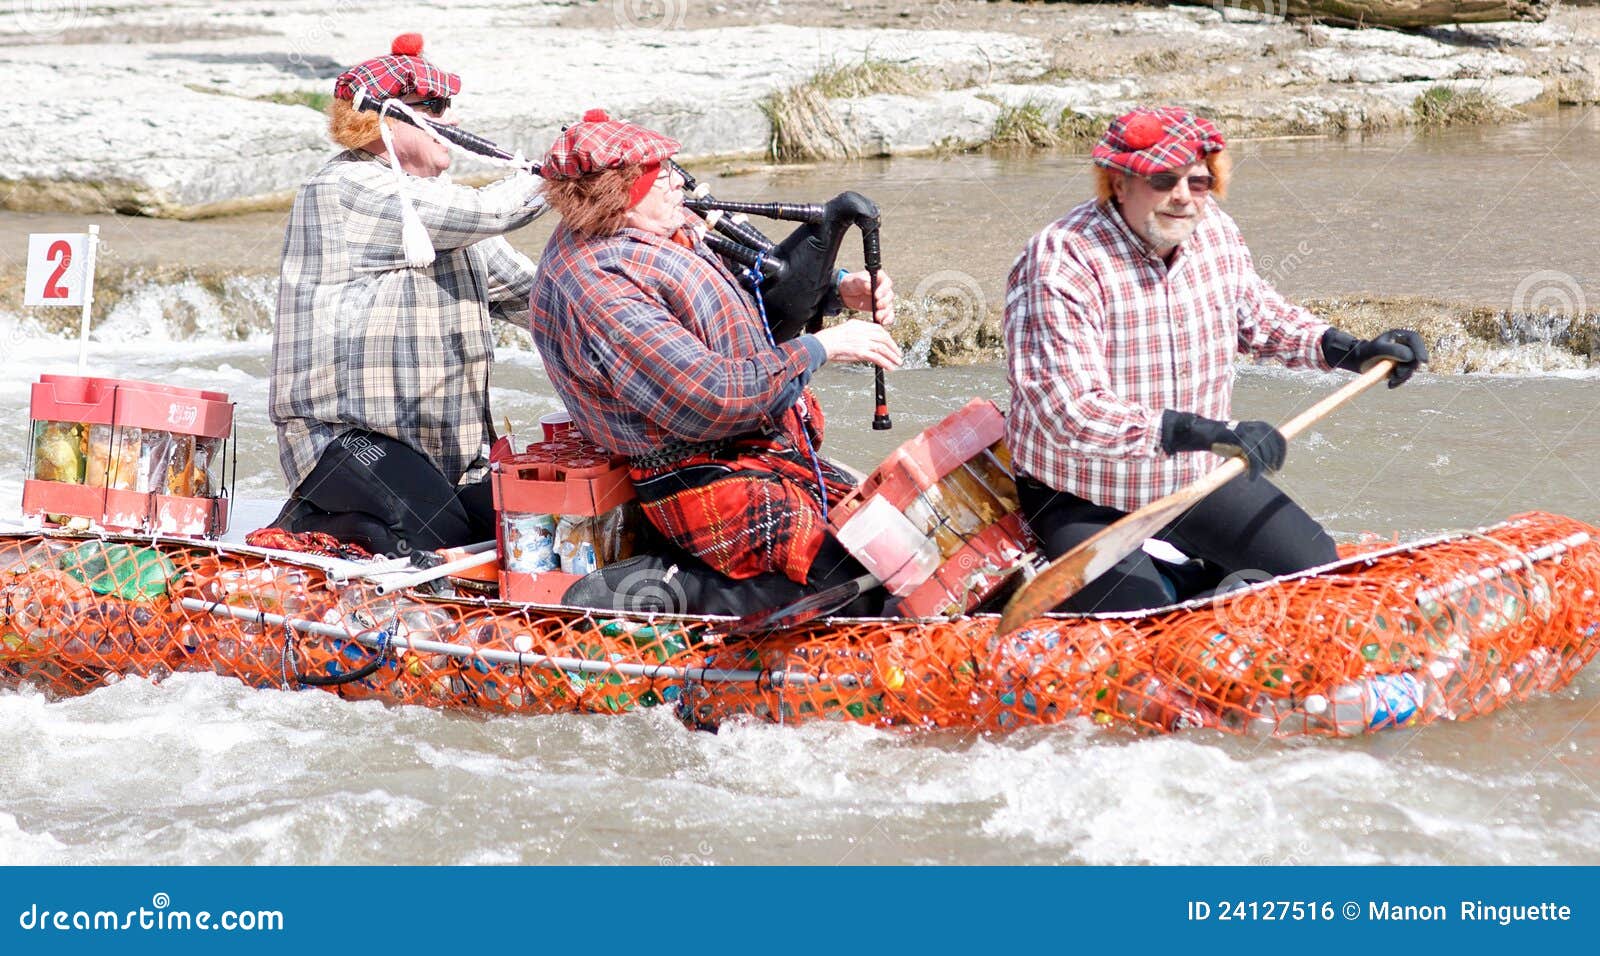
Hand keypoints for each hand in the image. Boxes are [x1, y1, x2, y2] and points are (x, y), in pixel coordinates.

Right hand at [813, 319, 902, 370]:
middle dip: (893, 347)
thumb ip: (857, 334)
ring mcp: (862, 341)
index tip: (890, 344)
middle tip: (898, 354)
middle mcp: (863, 331)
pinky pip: (878, 358)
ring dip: (892, 356)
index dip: (887, 337)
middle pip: (884, 338)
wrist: (823, 344)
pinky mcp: (861, 352)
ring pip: (883, 348)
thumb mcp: (845, 331)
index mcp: (859, 324)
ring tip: (897, 362)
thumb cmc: (829, 340)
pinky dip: (886, 363)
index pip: (878, 329)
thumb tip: (865, 343)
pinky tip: (889, 367)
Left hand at [838, 270, 894, 325]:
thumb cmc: (851, 283)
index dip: (883, 289)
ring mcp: (884, 299)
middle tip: (877, 306)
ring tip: (878, 317)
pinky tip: (883, 323)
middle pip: (890, 296)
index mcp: (880, 278)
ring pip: (889, 306)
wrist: (847, 294)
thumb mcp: (855, 281)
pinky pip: (888, 315)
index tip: (876, 295)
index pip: (887, 283)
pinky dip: (887, 319)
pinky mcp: (882, 309)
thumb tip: (870, 286)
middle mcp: (884, 289)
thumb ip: (862, 282)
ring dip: (885, 312)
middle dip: (884, 302)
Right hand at [1160, 410, 1285, 478]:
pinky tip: (1250, 478)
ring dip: (1261, 469)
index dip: (1281, 455)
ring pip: (1263, 455)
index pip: (1280, 440)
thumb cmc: (1228, 441)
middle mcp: (1258, 427)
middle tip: (1268, 474)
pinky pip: (1253, 458)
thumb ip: (1259, 448)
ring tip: (1254, 476)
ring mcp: (1249, 433)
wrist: (1208, 434)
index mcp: (1262, 426)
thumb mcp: (1247, 441)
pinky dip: (1254, 470)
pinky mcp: (1240, 440)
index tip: (1278, 467)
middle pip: (1273, 449)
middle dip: (1272, 464)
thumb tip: (1271, 465)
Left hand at [1320, 327, 1427, 387]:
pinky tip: (1390, 385)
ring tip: (1390, 380)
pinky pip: (1406, 375)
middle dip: (1408, 367)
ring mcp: (1405, 356)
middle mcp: (1405, 345)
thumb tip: (1411, 356)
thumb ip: (1393, 350)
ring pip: (1412, 368)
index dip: (1421, 350)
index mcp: (1400, 336)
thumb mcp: (1378, 349)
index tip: (1423, 361)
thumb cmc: (1367, 352)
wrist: (1359, 362)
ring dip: (1402, 376)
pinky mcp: (1402, 367)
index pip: (1415, 340)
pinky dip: (1399, 381)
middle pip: (1416, 357)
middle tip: (1396, 373)